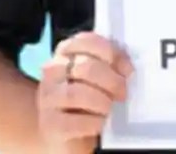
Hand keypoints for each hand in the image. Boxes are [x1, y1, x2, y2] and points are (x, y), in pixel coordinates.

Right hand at [36, 31, 134, 153]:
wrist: (66, 135)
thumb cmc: (87, 101)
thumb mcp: (98, 78)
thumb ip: (110, 66)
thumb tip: (127, 69)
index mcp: (66, 52)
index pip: (87, 41)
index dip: (112, 53)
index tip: (127, 69)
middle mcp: (52, 71)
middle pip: (85, 67)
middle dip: (111, 81)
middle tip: (123, 93)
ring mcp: (48, 98)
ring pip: (77, 94)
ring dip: (102, 102)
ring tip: (110, 108)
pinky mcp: (50, 125)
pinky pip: (74, 122)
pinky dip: (94, 122)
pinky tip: (100, 123)